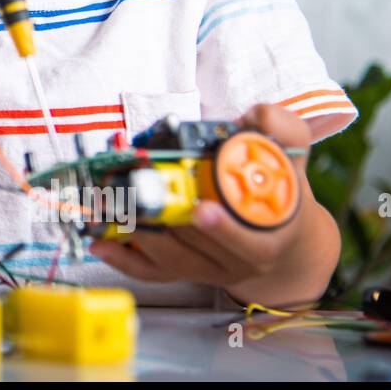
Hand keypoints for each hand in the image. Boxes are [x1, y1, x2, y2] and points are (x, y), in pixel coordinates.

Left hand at [88, 104, 328, 302]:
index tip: (202, 209)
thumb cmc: (280, 190)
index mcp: (271, 233)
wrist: (285, 237)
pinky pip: (152, 272)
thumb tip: (252, 117)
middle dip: (164, 214)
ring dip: (137, 231)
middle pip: (197, 243)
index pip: (248, 238)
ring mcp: (210, 269)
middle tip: (137, 188)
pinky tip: (100, 242)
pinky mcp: (185, 272)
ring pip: (171, 258)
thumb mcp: (290, 155)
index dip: (224, 226)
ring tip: (112, 204)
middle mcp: (240, 259)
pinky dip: (124, 259)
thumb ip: (278, 131)